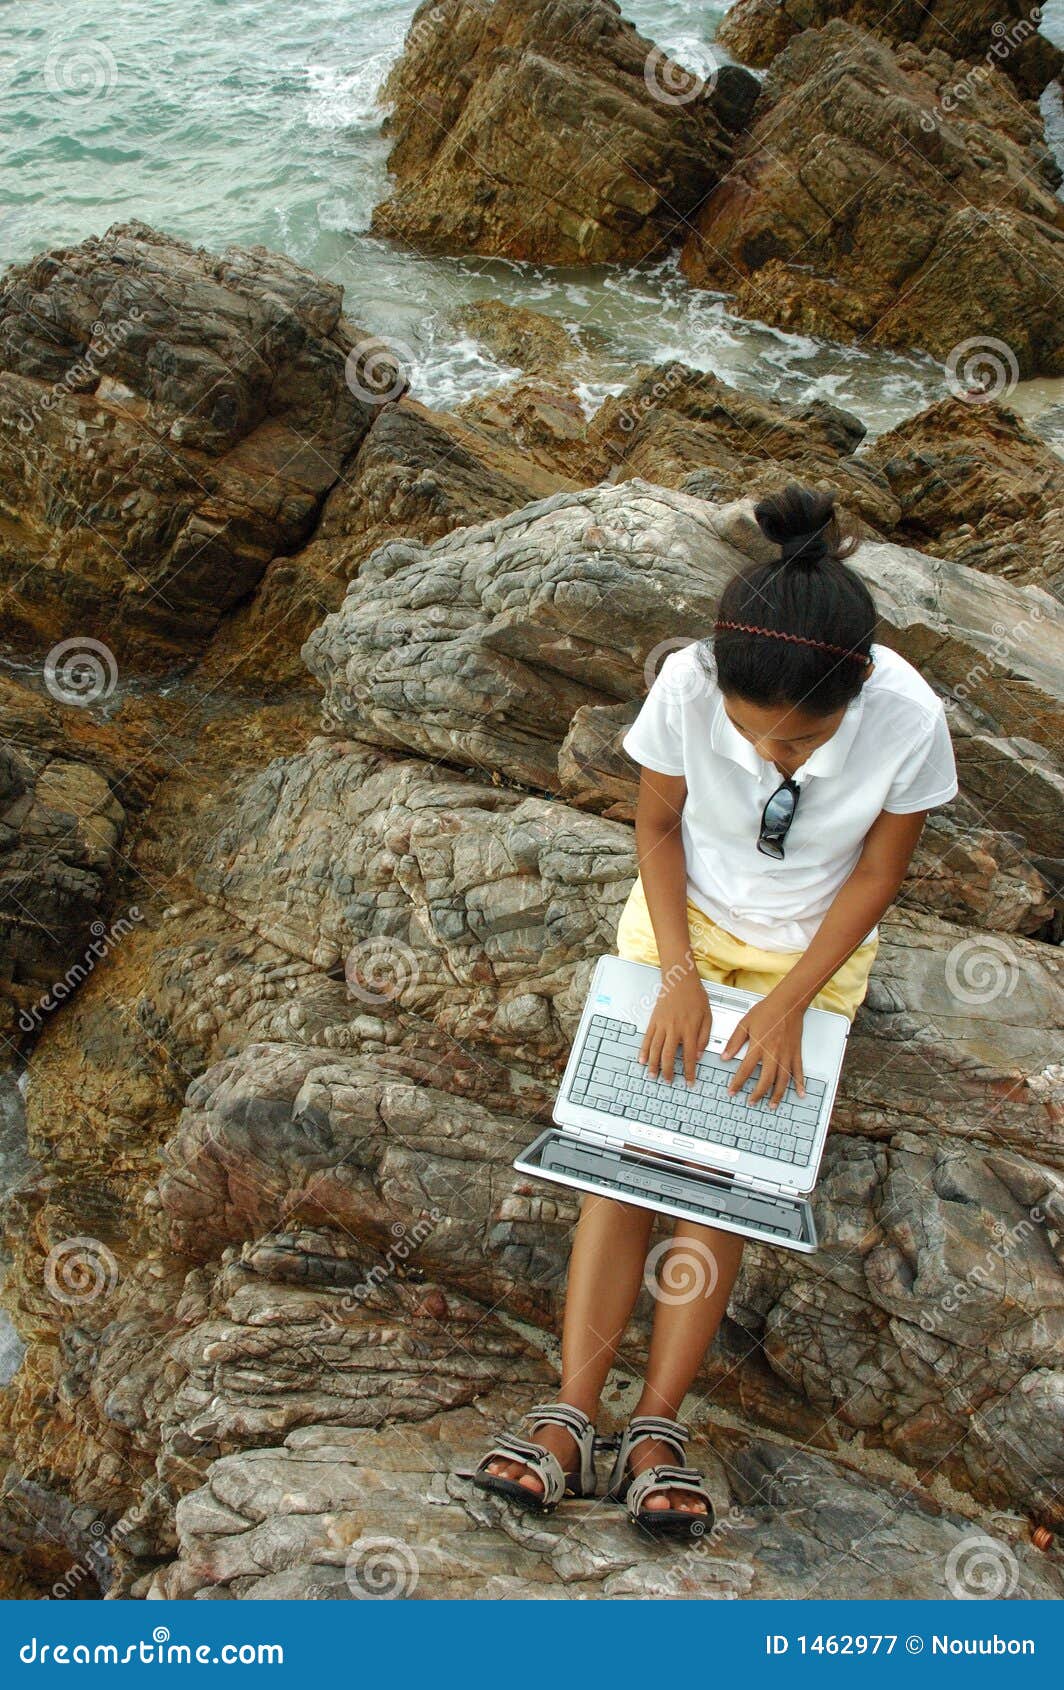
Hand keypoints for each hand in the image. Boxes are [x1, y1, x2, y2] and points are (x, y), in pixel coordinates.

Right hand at [640, 968, 710, 1085]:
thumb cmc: (696, 997)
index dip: (688, 1071)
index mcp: (689, 1029)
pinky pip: (647, 1038)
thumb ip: (704, 1037)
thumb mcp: (707, 1017)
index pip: (689, 1056)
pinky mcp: (654, 1021)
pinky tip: (642, 1060)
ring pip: (655, 1049)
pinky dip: (643, 1050)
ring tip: (653, 1075)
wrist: (680, 980)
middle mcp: (674, 1029)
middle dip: (668, 1071)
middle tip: (668, 1081)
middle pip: (669, 1056)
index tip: (689, 1081)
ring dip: (653, 1064)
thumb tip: (698, 1055)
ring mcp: (662, 1025)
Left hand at [721, 991, 806, 1108]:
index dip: (737, 1083)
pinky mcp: (796, 1053)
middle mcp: (773, 1053)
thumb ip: (734, 1042)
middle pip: (766, 1080)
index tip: (732, 1091)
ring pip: (782, 1080)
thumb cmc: (767, 1010)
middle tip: (752, 1102)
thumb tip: (725, 1056)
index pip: (746, 1070)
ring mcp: (786, 1055)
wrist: (788, 1003)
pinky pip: (798, 1071)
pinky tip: (799, 1093)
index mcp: (758, 1046)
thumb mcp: (744, 1023)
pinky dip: (800, 1084)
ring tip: (772, 1104)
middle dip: (758, 1094)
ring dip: (777, 1095)